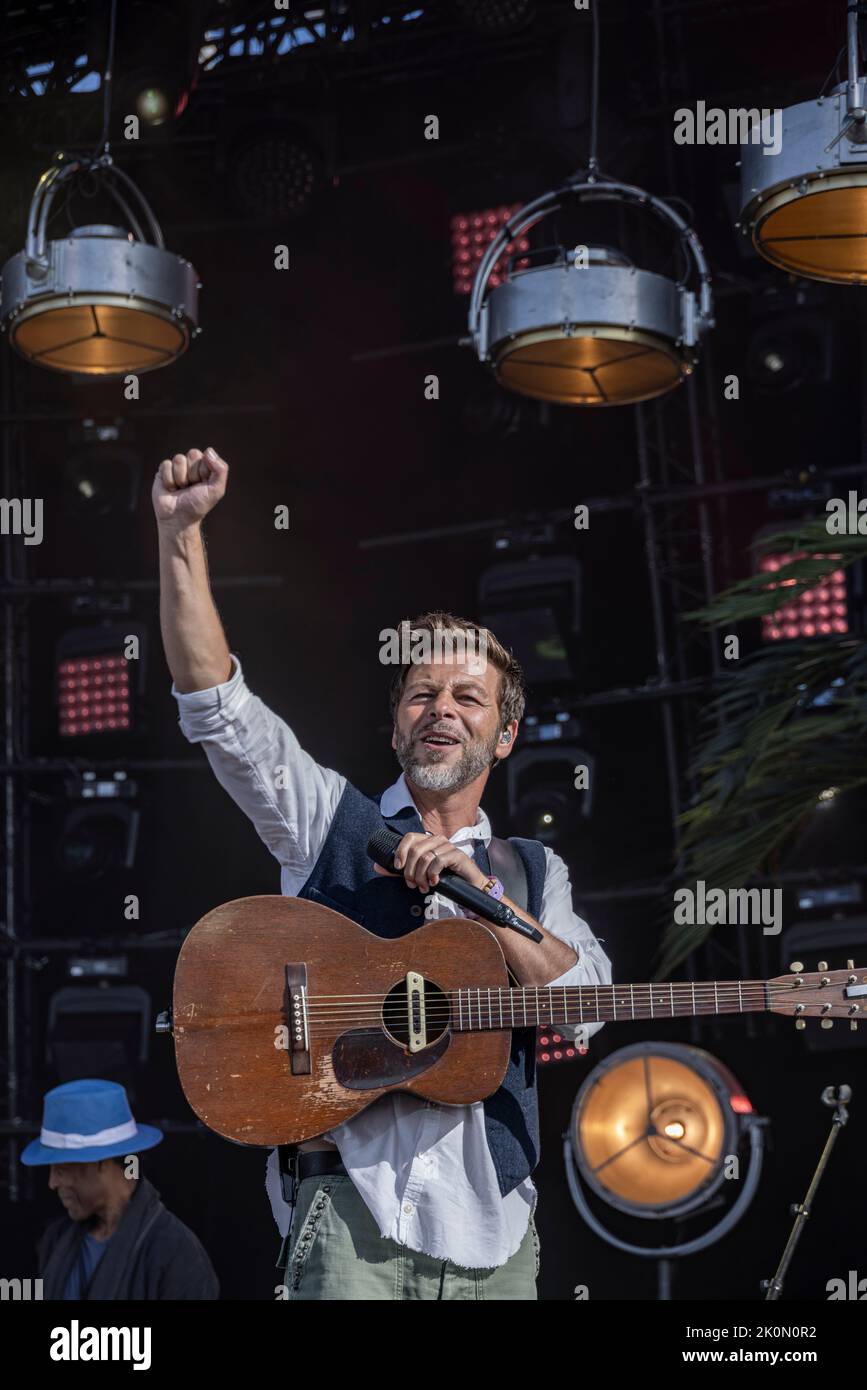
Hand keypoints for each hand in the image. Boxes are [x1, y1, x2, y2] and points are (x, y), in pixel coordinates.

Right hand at [152, 447, 228, 528]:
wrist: (178, 518)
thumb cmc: (198, 505)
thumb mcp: (216, 489)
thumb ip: (221, 470)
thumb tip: (209, 451)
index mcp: (206, 467)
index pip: (206, 456)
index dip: (204, 471)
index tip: (202, 485)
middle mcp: (191, 465)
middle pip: (192, 454)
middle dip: (192, 473)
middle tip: (191, 487)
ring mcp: (177, 467)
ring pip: (179, 459)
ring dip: (180, 478)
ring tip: (180, 489)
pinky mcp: (163, 471)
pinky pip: (166, 465)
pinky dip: (169, 480)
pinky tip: (170, 488)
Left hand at [372, 831, 488, 891]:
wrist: (469, 886)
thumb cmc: (444, 878)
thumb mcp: (419, 873)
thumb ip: (400, 870)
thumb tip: (377, 866)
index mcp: (428, 841)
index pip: (410, 837)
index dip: (401, 851)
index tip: (397, 867)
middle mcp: (437, 840)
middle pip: (416, 849)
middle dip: (410, 870)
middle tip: (412, 884)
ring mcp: (448, 846)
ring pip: (425, 857)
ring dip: (421, 876)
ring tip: (423, 887)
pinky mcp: (457, 855)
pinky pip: (438, 861)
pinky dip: (433, 874)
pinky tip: (434, 882)